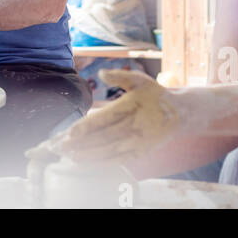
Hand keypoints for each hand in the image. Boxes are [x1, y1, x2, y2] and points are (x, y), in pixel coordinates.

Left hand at [48, 70, 182, 164]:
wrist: (179, 114)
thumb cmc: (155, 95)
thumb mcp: (140, 80)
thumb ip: (119, 76)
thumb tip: (101, 73)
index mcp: (131, 107)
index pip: (105, 118)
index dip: (87, 126)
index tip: (70, 132)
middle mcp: (134, 127)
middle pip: (103, 137)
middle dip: (80, 144)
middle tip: (59, 147)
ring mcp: (137, 143)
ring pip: (108, 152)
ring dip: (87, 155)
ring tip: (68, 156)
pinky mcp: (139, 153)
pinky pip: (117, 161)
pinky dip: (100, 163)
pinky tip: (85, 162)